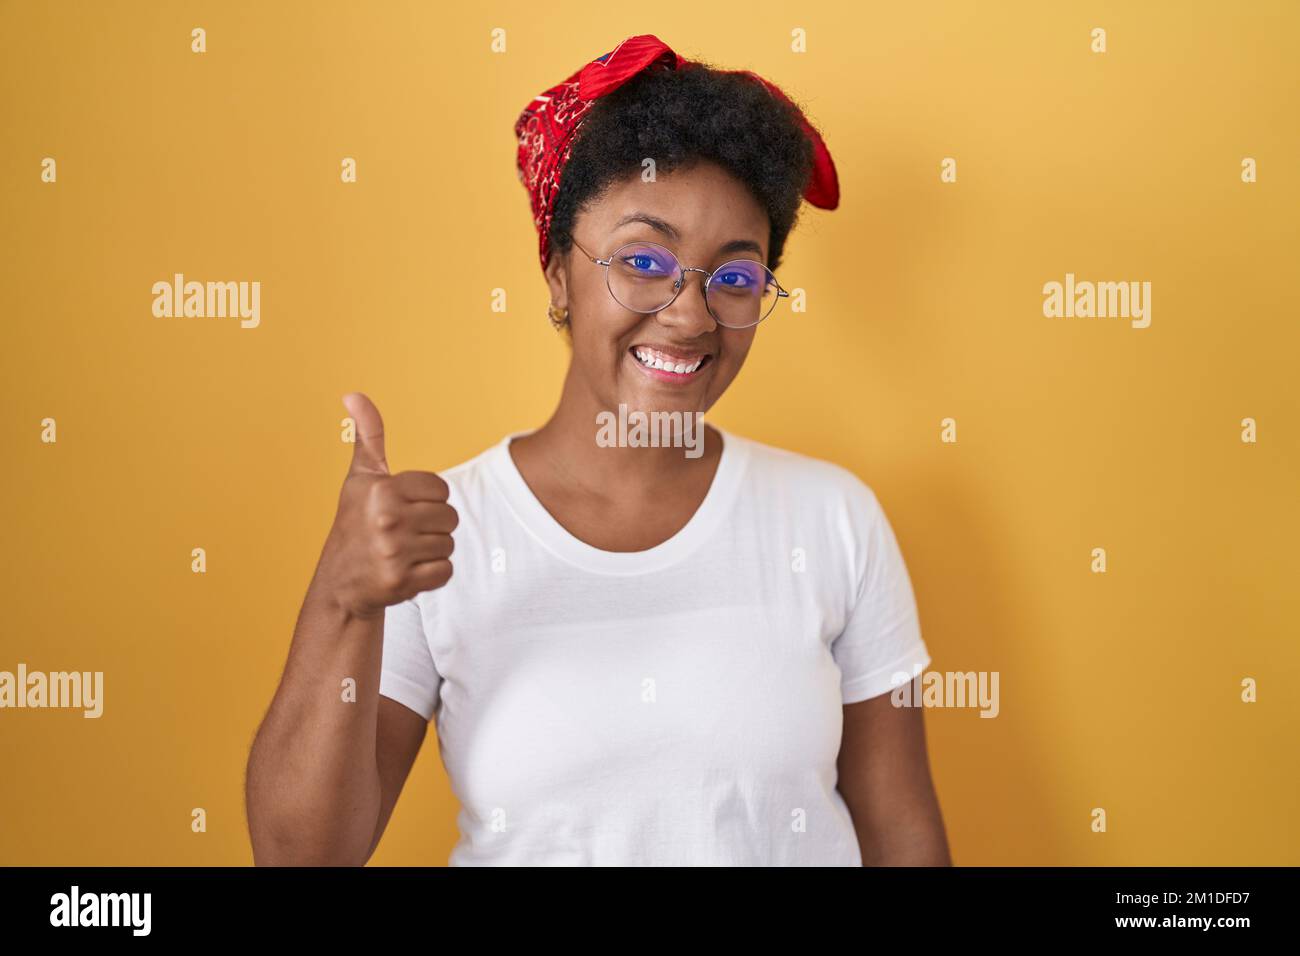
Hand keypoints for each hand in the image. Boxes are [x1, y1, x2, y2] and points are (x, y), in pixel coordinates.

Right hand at [319, 392, 456, 619]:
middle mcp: (387, 519)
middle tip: (404, 533)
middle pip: (450, 517)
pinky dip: (432, 574)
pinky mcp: (402, 582)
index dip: (427, 499)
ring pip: (449, 544)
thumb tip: (353, 394)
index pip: (441, 489)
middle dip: (432, 526)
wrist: (340, 583)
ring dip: (432, 550)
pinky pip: (446, 571)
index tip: (403, 508)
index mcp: (382, 490)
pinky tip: (408, 570)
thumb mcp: (360, 478)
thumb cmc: (355, 523)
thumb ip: (367, 436)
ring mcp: (394, 553)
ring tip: (404, 552)